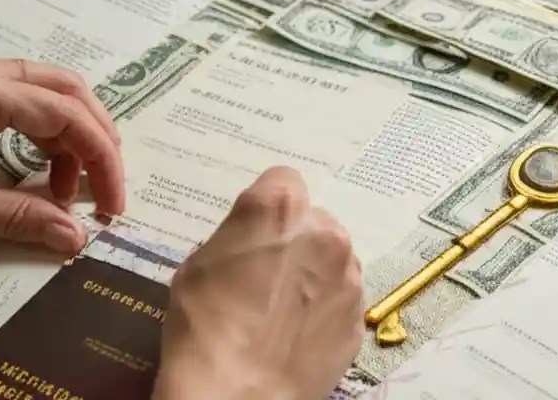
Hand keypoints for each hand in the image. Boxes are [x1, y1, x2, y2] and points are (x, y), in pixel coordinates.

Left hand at [0, 54, 123, 254]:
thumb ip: (14, 216)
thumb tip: (72, 237)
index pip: (65, 114)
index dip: (101, 159)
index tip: (112, 203)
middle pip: (66, 89)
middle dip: (96, 138)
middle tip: (104, 190)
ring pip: (45, 91)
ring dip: (68, 135)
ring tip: (66, 191)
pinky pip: (18, 98)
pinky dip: (40, 131)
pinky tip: (38, 169)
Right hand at [153, 167, 362, 399]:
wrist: (237, 394)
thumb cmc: (204, 324)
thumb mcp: (199, 264)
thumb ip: (237, 237)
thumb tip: (254, 242)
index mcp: (279, 207)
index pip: (282, 179)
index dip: (265, 205)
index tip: (252, 231)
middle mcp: (324, 233)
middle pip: (314, 219)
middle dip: (295, 238)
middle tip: (266, 272)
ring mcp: (349, 278)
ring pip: (333, 259)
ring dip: (314, 272)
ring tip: (282, 308)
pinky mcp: (359, 318)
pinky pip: (340, 299)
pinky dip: (323, 308)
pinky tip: (296, 333)